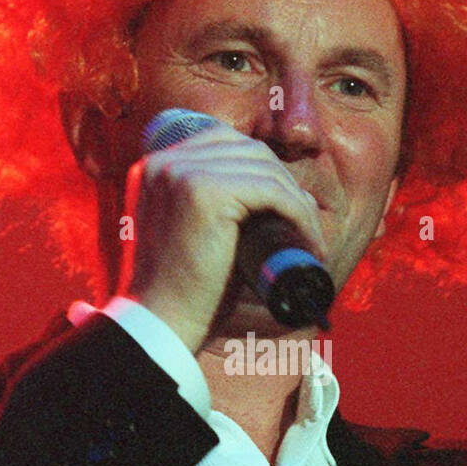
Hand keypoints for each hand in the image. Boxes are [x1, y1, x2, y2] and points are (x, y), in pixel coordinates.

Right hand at [120, 120, 328, 354]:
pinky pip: (272, 191)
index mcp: (155, 166)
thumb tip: (281, 193)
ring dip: (298, 203)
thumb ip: (218, 204)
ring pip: (266, 169)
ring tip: (311, 239)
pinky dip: (299, 214)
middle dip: (286, 184)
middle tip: (306, 225)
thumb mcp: (194, 231)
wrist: (161, 322)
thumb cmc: (183, 289)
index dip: (264, 169)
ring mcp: (183, 172)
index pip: (224, 142)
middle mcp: (165, 161)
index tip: (288, 206)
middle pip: (248, 150)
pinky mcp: (206, 191)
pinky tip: (308, 241)